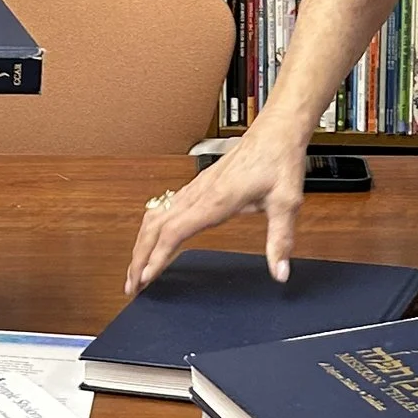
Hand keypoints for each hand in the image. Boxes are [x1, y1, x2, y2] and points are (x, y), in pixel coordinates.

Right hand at [125, 126, 308, 294]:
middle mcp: (199, 193)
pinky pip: (164, 208)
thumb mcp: (287, 203)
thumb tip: (280, 272)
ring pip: (155, 216)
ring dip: (141, 244)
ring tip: (135, 269)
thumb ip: (280, 240)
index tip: (144, 279)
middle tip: (131, 287)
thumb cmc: (279, 160)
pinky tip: (152, 240)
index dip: (156, 257)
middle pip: (154, 227)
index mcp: (216, 200)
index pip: (174, 232)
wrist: (275, 130)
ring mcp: (196, 188)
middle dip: (138, 257)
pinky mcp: (198, 185)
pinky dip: (151, 229)